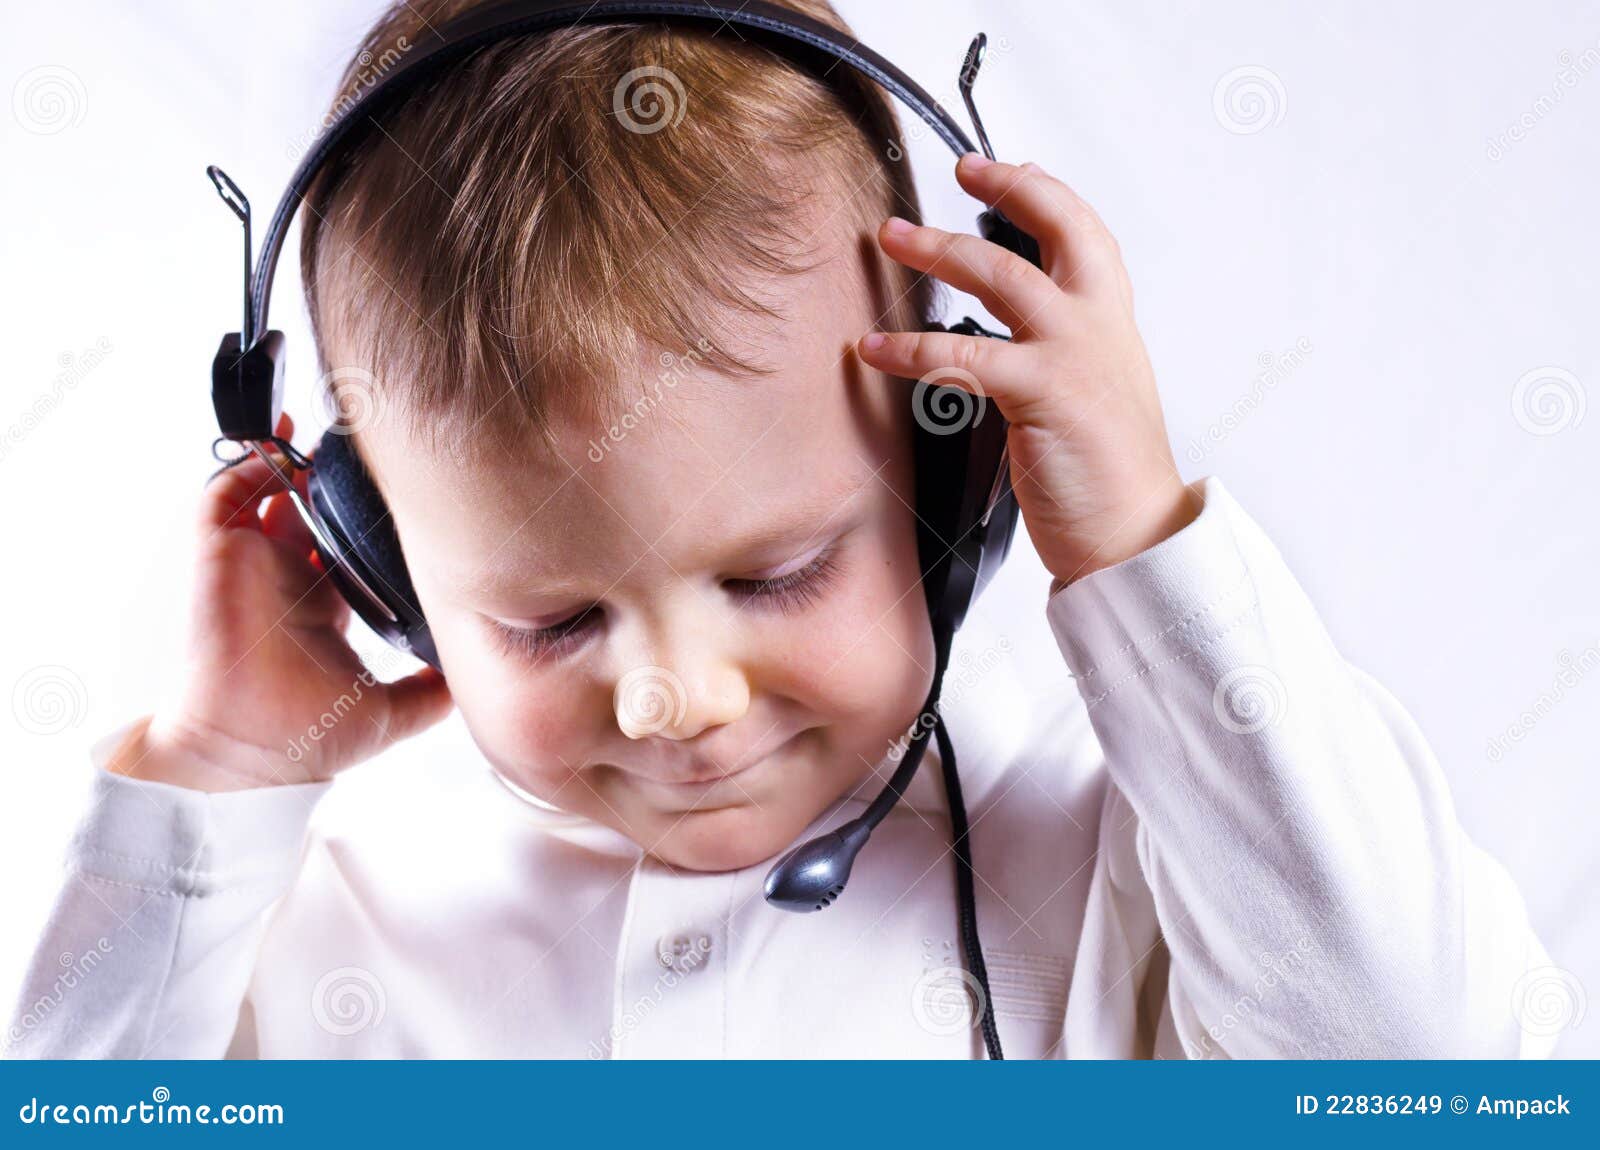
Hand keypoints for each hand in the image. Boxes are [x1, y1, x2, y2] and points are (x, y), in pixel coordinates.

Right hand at [108, 413, 452, 791]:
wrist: (250, 756)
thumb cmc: (304, 740)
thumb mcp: (392, 712)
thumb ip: (433, 692)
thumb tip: (475, 679)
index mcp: (322, 603)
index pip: (346, 542)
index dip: (368, 514)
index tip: (407, 487)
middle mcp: (287, 577)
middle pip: (308, 505)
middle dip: (334, 473)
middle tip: (373, 443)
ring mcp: (251, 564)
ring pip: (265, 490)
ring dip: (290, 458)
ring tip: (325, 429)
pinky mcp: (217, 558)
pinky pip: (223, 495)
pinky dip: (249, 466)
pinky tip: (283, 452)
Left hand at [857, 153, 1200, 586]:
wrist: (1135, 532)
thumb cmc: (1107, 473)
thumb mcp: (1093, 392)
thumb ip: (1058, 352)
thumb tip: (1003, 333)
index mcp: (1111, 322)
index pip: (1085, 231)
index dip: (1043, 192)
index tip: (1006, 169)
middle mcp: (1097, 324)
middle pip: (1048, 229)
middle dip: (999, 189)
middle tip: (957, 171)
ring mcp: (1072, 352)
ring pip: (998, 275)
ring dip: (936, 249)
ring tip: (892, 237)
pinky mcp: (1042, 391)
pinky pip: (962, 355)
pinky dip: (910, 348)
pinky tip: (876, 348)